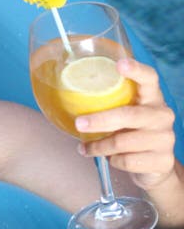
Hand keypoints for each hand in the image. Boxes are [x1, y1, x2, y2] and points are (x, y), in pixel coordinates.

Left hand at [75, 59, 176, 190]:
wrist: (155, 164)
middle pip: (128, 115)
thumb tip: (64, 94)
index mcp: (152, 97)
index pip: (149, 78)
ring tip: (85, 148)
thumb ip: (107, 103)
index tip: (120, 64)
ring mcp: (165, 138)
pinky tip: (108, 158)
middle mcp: (162, 115)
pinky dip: (112, 160)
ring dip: (98, 147)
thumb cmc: (131, 131)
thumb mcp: (124, 114)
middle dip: (99, 120)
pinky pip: (127, 161)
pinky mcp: (163, 160)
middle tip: (79, 124)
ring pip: (122, 142)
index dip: (136, 70)